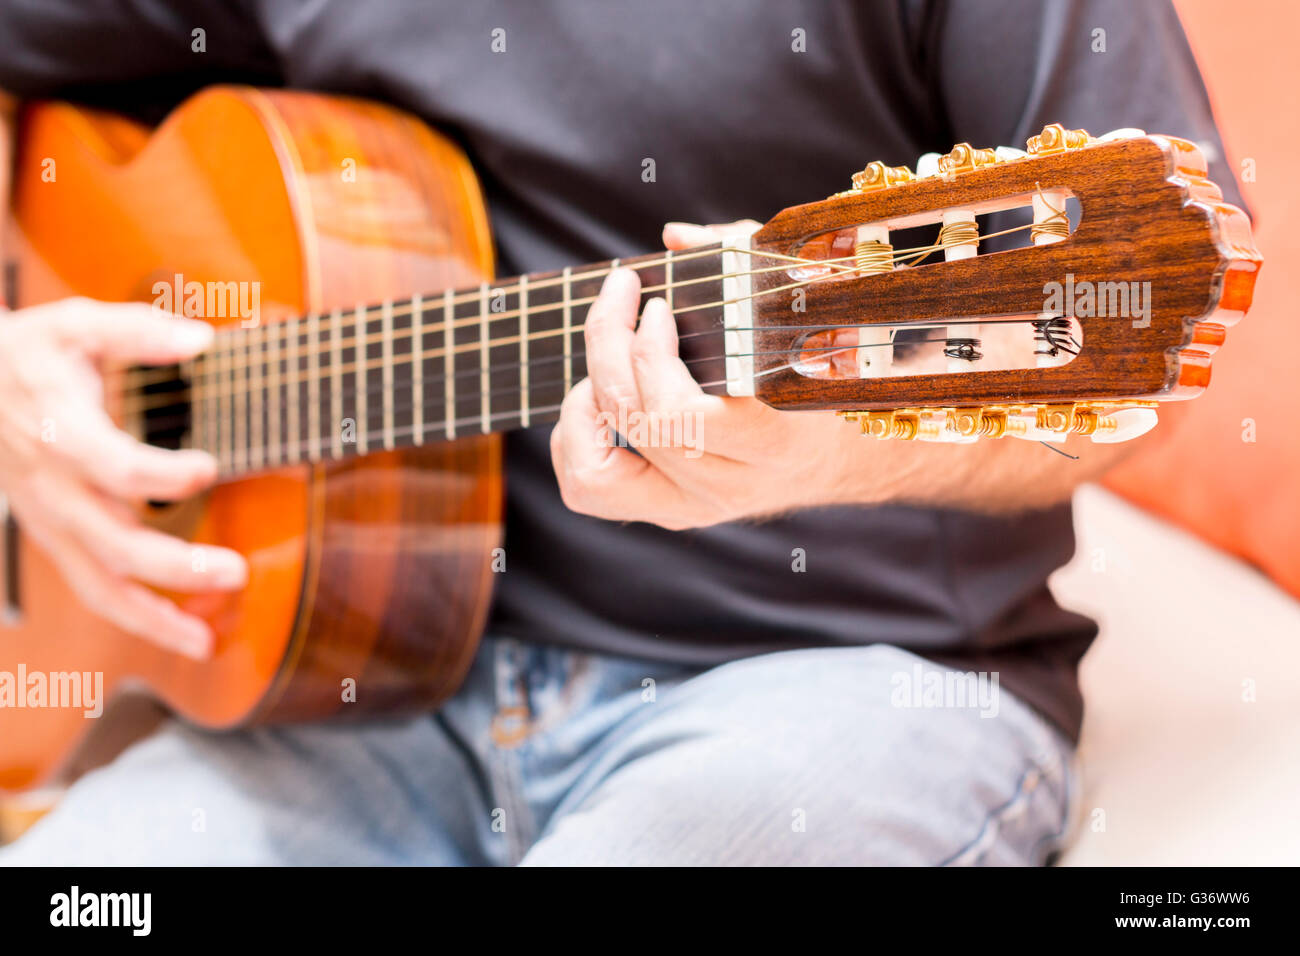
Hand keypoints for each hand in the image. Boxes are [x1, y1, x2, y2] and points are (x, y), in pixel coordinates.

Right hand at [0, 299, 246, 657]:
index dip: (163, 474)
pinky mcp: (59, 541)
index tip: (209, 464)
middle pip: (113, 544)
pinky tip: (185, 635)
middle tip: (235, 572)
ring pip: (98, 586)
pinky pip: (95, 591)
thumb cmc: (33, 354)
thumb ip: (137, 331)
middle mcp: (55, 490)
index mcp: (61, 434)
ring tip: (206, 641)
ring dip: (155, 619)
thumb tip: (201, 341)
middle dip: (175, 566)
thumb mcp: (76, 325)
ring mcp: (53, 523)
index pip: (114, 468)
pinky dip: (139, 619)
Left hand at [550, 221, 872, 529]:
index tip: (658, 305)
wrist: (833, 456)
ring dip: (583, 403)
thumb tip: (675, 237)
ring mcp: (691, 507)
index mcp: (773, 441)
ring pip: (597, 473)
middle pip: (639, 426)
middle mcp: (728, 485)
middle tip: (621, 297)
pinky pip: (586, 489)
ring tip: (606, 360)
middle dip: (611, 348)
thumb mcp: (799, 306)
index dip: (653, 359)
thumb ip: (745, 260)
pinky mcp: (662, 511)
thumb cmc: (817, 369)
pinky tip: (595, 396)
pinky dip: (572, 439)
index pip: (688, 417)